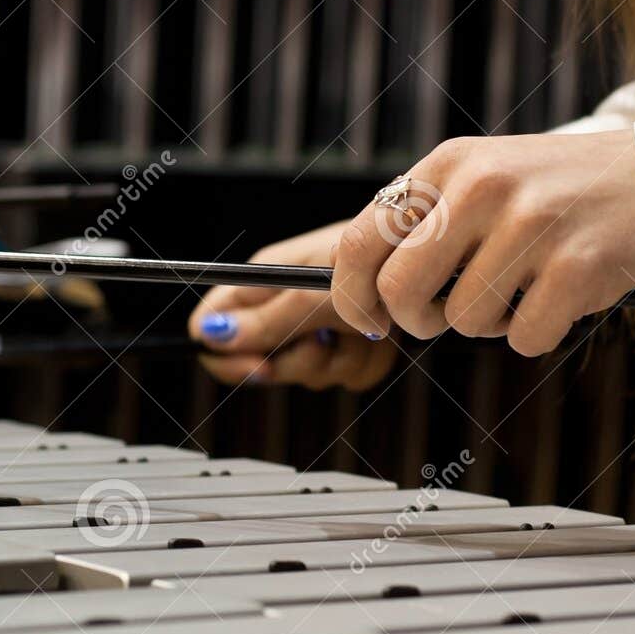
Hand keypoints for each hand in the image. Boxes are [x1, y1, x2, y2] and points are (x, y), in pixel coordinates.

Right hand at [189, 222, 397, 389]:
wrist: (424, 258)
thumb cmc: (367, 259)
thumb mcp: (310, 293)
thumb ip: (264, 321)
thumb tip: (210, 338)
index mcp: (261, 284)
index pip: (210, 327)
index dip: (227, 356)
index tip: (262, 367)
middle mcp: (283, 305)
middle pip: (260, 361)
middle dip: (297, 361)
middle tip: (321, 340)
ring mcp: (317, 327)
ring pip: (308, 373)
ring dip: (338, 360)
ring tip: (357, 329)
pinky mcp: (350, 343)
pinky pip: (345, 375)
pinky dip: (365, 362)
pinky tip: (378, 338)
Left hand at [330, 130, 634, 355]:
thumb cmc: (553, 193)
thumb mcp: (480, 179)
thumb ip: (422, 223)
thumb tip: (360, 294)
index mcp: (449, 163)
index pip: (358, 241)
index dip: (353, 296)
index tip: (371, 320)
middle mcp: (483, 186)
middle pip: (400, 292)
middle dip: (418, 321)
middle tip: (446, 314)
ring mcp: (531, 225)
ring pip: (464, 322)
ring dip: (491, 322)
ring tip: (525, 284)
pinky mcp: (576, 266)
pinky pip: (522, 339)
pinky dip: (538, 333)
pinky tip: (561, 296)